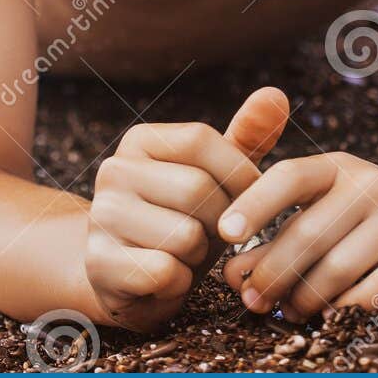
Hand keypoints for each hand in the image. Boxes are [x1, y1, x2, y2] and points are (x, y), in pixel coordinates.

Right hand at [84, 86, 288, 330]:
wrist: (123, 276)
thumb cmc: (179, 218)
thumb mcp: (213, 176)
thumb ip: (246, 137)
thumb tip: (277, 94)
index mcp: (139, 140)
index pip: (201, 139)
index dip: (238, 171)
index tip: (251, 197)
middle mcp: (114, 171)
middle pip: (197, 189)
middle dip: (222, 220)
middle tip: (215, 233)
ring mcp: (102, 217)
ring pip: (186, 235)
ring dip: (199, 255)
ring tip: (185, 254)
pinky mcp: (100, 264)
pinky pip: (166, 273)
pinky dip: (178, 283)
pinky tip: (165, 278)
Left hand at [219, 153, 377, 319]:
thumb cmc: (360, 209)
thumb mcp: (323, 200)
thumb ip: (276, 226)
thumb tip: (232, 274)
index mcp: (337, 165)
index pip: (290, 177)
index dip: (254, 204)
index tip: (224, 233)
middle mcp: (371, 184)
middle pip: (309, 233)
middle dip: (272, 272)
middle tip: (249, 298)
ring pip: (339, 269)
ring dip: (304, 298)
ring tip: (285, 310)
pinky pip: (377, 292)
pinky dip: (346, 310)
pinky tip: (328, 317)